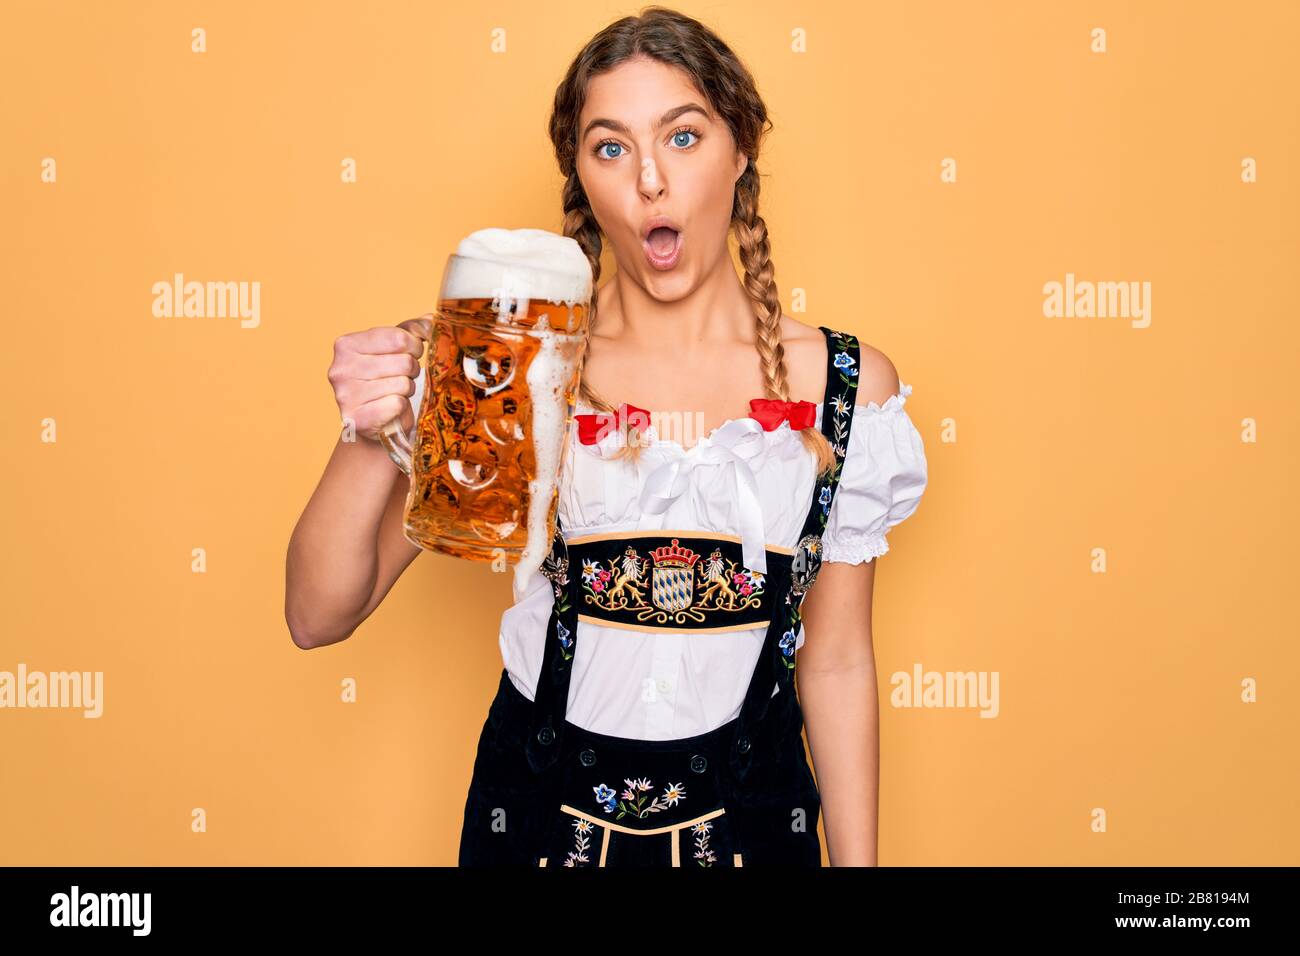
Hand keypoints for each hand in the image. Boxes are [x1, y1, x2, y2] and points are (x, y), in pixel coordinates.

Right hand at [328, 315, 431, 441]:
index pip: (399, 338)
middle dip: (411, 370)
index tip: (410, 353)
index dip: (414, 346)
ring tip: (395, 392)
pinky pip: (398, 404)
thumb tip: (432, 320)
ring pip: (403, 384)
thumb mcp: (393, 348)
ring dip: (407, 390)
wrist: (371, 421)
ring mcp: (346, 395)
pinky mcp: (358, 419)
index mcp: (346, 344)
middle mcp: (341, 368)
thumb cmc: (383, 379)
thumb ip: (411, 330)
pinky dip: (401, 407)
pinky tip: (391, 408)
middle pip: (404, 362)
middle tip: (401, 377)